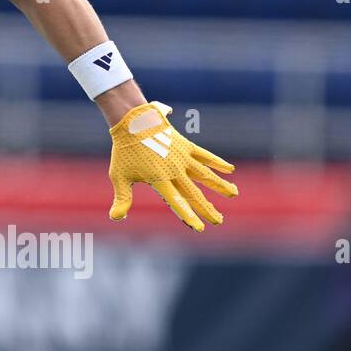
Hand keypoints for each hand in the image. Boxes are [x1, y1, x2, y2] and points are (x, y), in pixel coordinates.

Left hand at [107, 101, 236, 231]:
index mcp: (159, 179)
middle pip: (194, 193)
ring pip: (205, 174)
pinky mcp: (185, 146)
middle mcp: (174, 170)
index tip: (200, 227)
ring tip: (234, 193)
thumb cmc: (124, 152)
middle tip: (219, 220)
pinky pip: (204, 155)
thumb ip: (122, 198)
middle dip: (207, 208)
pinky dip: (217, 162)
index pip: (177, 202)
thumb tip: (116, 218)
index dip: (189, 216)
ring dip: (220, 185)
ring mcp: (182, 157)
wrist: (132, 122)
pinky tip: (230, 169)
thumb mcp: (119, 176)